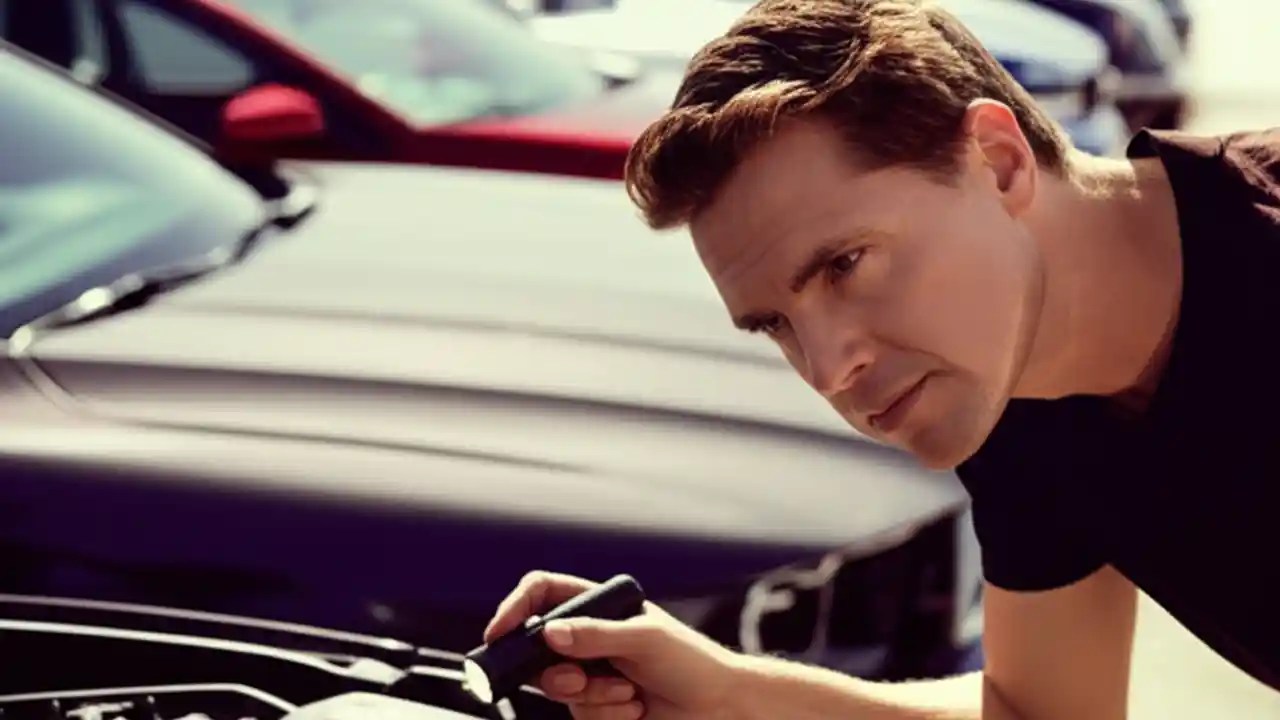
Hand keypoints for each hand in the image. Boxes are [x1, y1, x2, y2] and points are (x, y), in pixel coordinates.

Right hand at [484, 571, 743, 719]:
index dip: (516, 608)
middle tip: (576, 681)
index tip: (500, 633)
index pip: (543, 594)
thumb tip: (549, 634)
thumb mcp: (644, 640)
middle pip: (537, 648)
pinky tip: (635, 708)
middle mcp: (589, 638)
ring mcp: (591, 673)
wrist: (720, 709)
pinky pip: (579, 714)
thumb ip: (595, 636)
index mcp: (600, 607)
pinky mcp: (598, 707)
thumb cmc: (692, 662)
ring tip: (629, 694)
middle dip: (555, 671)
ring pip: (557, 687)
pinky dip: (605, 714)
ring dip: (593, 696)